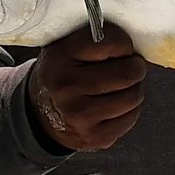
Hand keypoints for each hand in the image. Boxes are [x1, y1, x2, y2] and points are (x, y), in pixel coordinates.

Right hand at [27, 22, 146, 151]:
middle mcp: (66, 87)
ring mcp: (79, 115)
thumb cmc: (62, 73)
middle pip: (127, 73)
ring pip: (133, 97)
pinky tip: (115, 104)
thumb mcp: (66, 46)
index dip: (124, 44)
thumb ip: (94, 37)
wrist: (39, 113)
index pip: (112, 42)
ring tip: (121, 86)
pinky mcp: (92, 137)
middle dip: (135, 68)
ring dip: (134, 89)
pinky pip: (130, 118)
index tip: (122, 49)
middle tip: (130, 67)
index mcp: (60, 57)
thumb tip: (132, 38)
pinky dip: (129, 110)